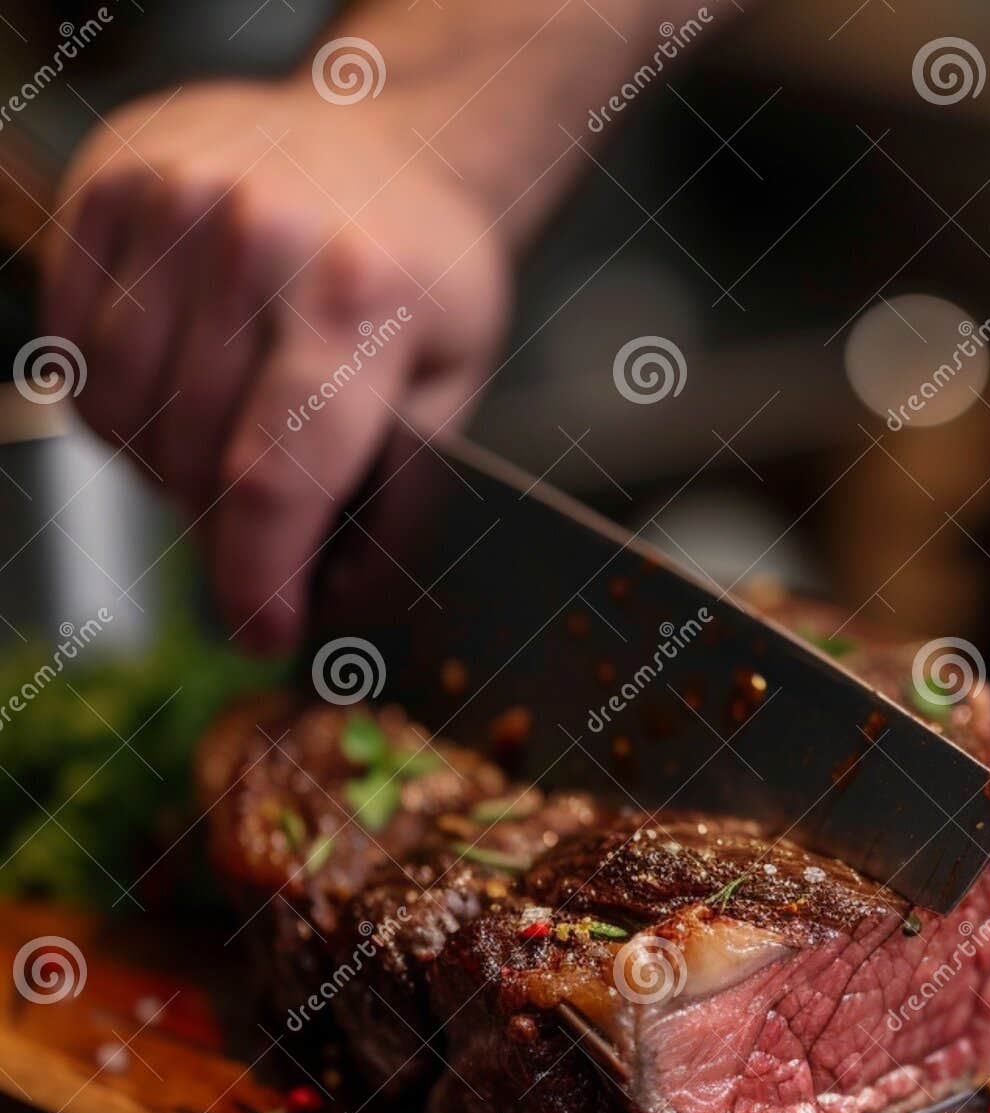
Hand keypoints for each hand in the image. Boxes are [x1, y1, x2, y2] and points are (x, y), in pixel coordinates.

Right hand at [45, 80, 512, 648]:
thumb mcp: (451, 391)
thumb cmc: (428, 277)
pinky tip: (180, 386)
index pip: (276, 479)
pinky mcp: (109, 182)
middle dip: (228, 524)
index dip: (257, 580)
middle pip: (192, 457)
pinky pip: (75, 353)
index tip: (262, 636)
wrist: (397, 136)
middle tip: (269, 523)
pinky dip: (120, 402)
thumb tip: (321, 604)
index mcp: (361, 295)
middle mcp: (257, 237)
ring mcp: (172, 198)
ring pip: (121, 414)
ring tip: (229, 439)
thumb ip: (391, 498)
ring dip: (166, 465)